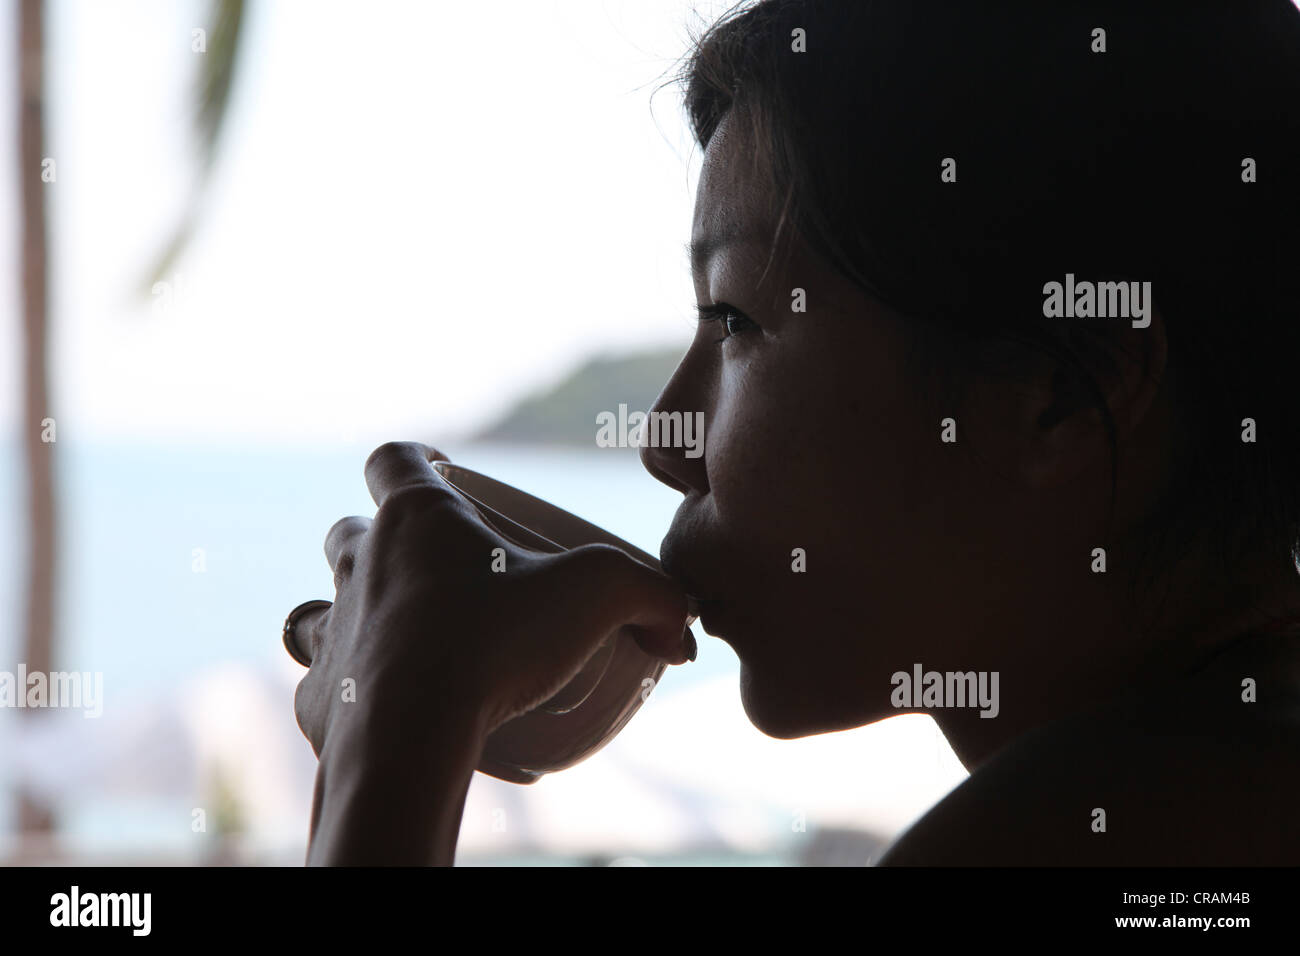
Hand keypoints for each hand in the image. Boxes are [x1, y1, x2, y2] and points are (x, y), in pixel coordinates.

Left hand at [292, 441, 693, 761]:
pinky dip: (351, 691)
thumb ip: (649, 594)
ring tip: (400, 638)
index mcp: (414, 518)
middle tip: (438, 576)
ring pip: (319, 604)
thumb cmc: (496, 644)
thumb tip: (681, 621)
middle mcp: (360, 563)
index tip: (442, 475)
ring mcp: (331, 629)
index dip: (416, 460)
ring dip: (352, 612)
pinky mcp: (318, 697)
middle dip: (384, 544)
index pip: (394, 458)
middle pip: (351, 531)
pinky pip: (323, 682)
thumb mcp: (595, 595)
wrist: (412, 736)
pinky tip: (389, 708)